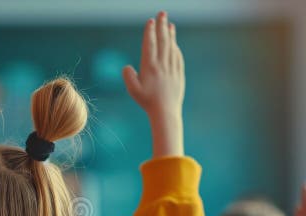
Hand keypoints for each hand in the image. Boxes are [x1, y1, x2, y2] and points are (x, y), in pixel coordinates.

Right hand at [122, 11, 184, 157]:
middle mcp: (162, 64)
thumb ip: (128, 76)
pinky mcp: (178, 74)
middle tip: (162, 13)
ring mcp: (171, 68)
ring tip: (170, 24)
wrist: (165, 111)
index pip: (150, 44)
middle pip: (163, 40)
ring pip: (171, 47)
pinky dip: (176, 47)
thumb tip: (127, 67)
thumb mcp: (133, 90)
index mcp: (149, 66)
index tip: (150, 21)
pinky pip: (177, 56)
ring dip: (170, 34)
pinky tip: (175, 44)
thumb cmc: (147, 101)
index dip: (150, 31)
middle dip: (162, 25)